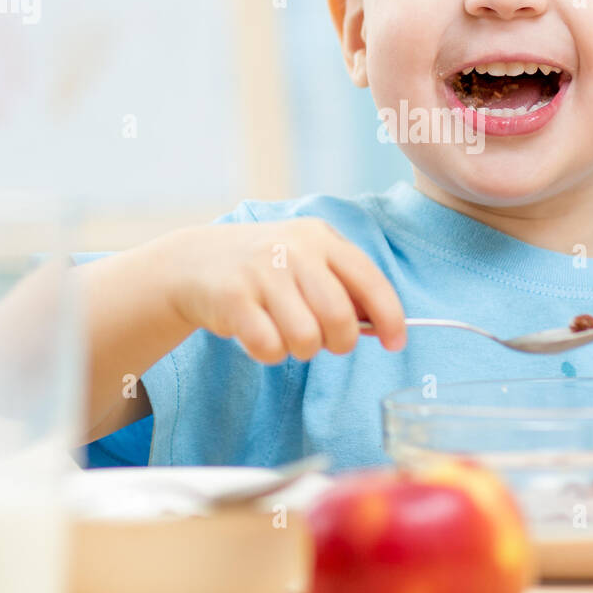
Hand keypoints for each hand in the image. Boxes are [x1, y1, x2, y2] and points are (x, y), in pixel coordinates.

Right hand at [165, 218, 406, 363]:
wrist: (196, 262)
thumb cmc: (267, 269)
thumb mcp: (307, 260)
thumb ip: (344, 287)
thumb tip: (383, 326)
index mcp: (321, 239)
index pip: (370, 279)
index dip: (391, 316)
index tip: (396, 342)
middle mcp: (294, 250)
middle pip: (340, 318)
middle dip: (339, 343)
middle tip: (324, 341)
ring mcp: (262, 272)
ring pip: (307, 339)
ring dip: (301, 349)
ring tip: (285, 332)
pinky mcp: (233, 299)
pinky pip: (270, 348)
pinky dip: (269, 353)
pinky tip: (259, 335)